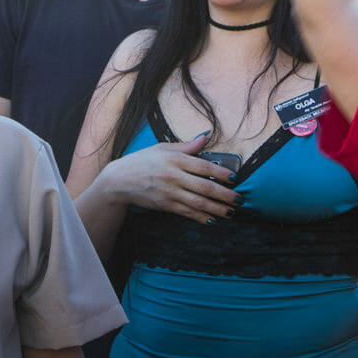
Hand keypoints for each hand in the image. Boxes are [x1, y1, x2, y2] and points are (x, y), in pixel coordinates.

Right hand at [103, 133, 239, 222]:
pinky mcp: (165, 205)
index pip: (203, 166)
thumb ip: (186, 146)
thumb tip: (205, 137)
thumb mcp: (162, 148)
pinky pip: (186, 212)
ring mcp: (169, 193)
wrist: (119, 180)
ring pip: (198, 202)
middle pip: (204, 186)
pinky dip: (200, 216)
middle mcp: (173, 176)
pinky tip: (211, 219)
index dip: (220, 172)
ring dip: (216, 209)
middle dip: (224, 194)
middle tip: (238, 199)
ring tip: (230, 212)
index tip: (234, 177)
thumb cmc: (142, 161)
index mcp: (174, 159)